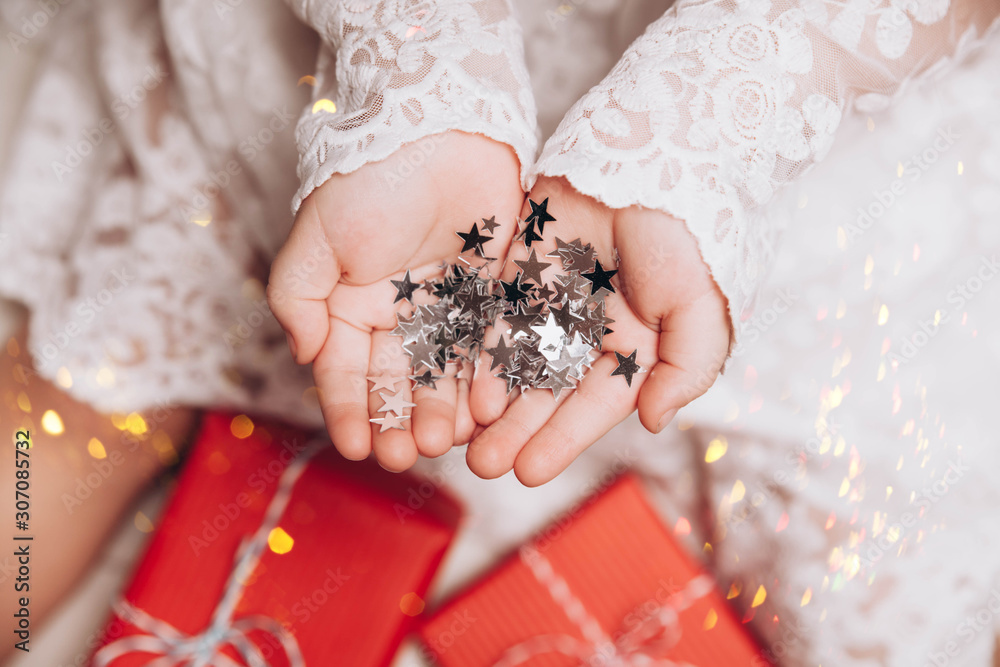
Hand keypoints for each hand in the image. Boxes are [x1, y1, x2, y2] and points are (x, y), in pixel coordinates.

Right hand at [268, 131, 522, 470]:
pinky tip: (484, 409)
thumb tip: (307, 357)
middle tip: (409, 456)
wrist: (441, 128)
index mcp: (351, 304)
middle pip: (399, 379)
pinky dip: (483, 377)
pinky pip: (486, 344)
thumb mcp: (318, 240)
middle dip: (400, 420)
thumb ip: (299, 300)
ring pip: (444, 371)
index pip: (347, 370)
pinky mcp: (490, 292)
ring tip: (446, 443)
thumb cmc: (370, 180)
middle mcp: (398, 311)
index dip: (349, 410)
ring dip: (442, 409)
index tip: (355, 448)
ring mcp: (446, 304)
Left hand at [467, 176, 730, 485]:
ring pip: (518, 363)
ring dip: (495, 404)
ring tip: (466, 442)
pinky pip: (499, 318)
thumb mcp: (698, 308)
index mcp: (636, 344)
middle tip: (484, 467)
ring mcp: (554, 300)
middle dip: (519, 432)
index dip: (563, 440)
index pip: (595, 405)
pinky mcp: (522, 270)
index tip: (530, 474)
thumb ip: (685, 370)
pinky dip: (486, 354)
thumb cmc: (686, 235)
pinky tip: (469, 387)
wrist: (651, 158)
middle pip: (549, 392)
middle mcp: (592, 330)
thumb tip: (655, 423)